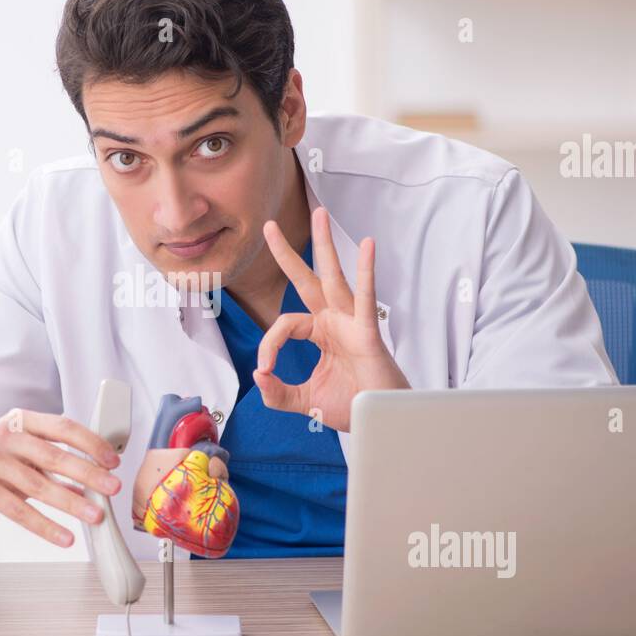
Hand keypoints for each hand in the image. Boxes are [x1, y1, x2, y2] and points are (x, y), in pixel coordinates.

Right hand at [0, 409, 122, 549]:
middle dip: (89, 474)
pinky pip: (20, 511)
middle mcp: (5, 437)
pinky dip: (46, 526)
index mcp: (20, 420)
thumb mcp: (16, 449)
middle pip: (55, 456)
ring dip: (72, 503)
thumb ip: (49, 462)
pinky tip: (65, 537)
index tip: (112, 460)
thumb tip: (88, 483)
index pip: (62, 427)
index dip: (91, 443)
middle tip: (112, 488)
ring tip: (95, 516)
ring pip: (39, 485)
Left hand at [253, 206, 408, 431]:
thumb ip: (277, 393)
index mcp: (319, 332)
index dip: (269, 345)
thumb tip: (258, 375)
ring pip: (334, 278)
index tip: (266, 371)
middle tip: (268, 226)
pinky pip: (366, 297)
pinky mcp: (368, 331)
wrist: (377, 421)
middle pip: (306, 279)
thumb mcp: (303, 402)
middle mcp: (333, 320)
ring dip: (325, 245)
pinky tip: (367, 245)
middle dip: (287, 253)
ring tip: (319, 214)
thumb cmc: (350, 405)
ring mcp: (351, 322)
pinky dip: (367, 271)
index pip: (284, 325)